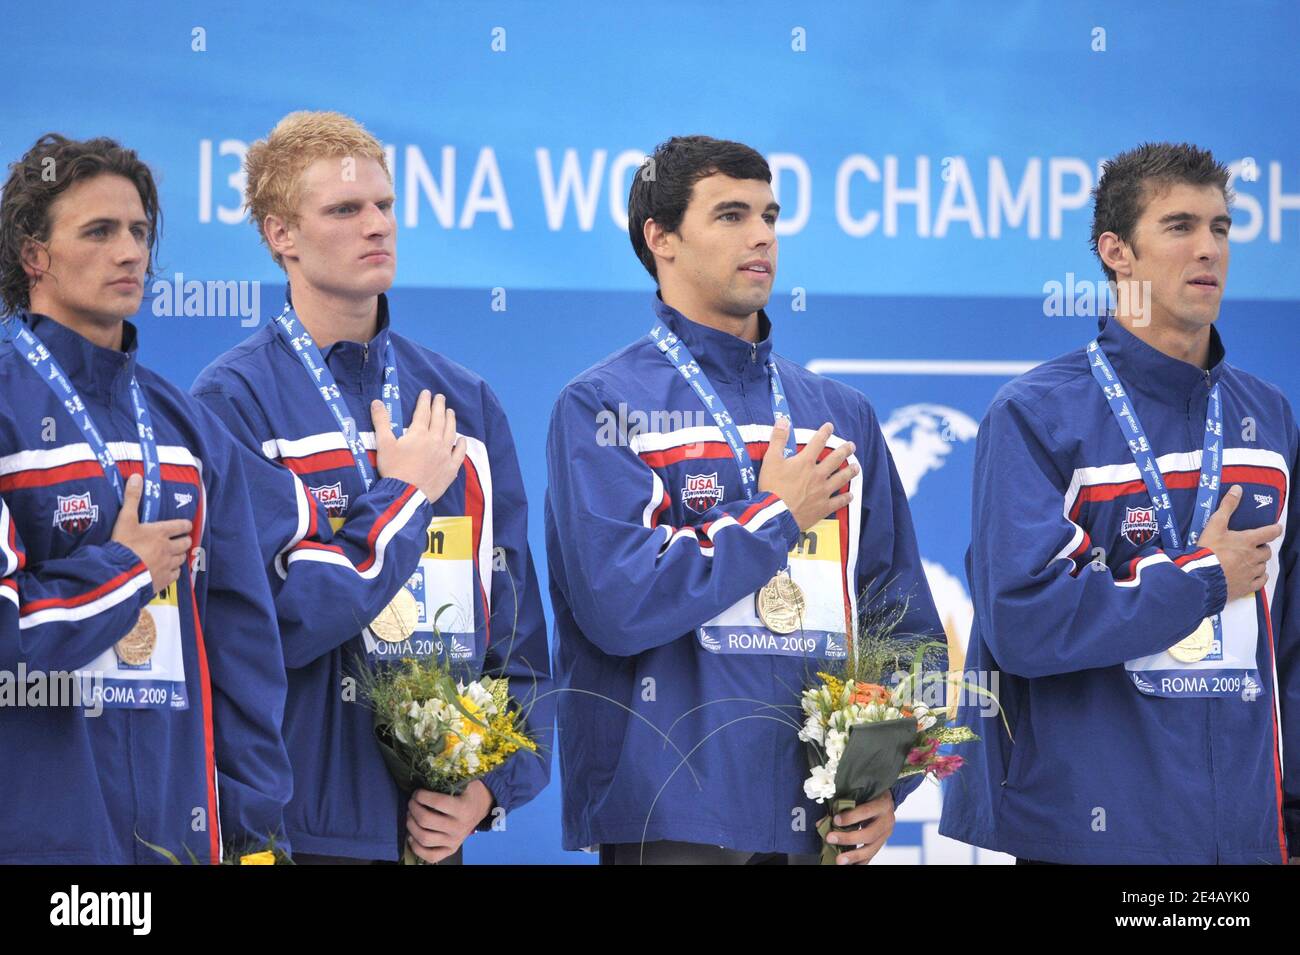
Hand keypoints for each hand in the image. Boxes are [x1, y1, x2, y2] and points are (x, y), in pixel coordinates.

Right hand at [111, 474, 192, 591]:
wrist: (118, 573)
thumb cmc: (122, 544)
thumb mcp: (125, 519)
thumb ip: (132, 498)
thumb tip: (136, 477)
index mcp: (161, 532)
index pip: (182, 526)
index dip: (185, 525)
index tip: (185, 526)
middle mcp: (168, 548)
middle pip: (185, 543)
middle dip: (184, 541)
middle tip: (180, 540)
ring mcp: (167, 565)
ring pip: (181, 559)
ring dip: (179, 556)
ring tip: (173, 554)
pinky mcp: (163, 580)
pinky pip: (175, 575)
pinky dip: (173, 572)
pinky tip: (167, 570)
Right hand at [374, 390, 466, 503]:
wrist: (406, 494)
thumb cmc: (393, 469)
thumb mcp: (383, 444)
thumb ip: (381, 421)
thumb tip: (376, 401)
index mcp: (419, 433)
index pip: (423, 412)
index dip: (424, 401)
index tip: (427, 393)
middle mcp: (435, 441)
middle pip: (439, 419)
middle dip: (439, 406)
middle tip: (441, 398)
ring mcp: (445, 454)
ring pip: (450, 432)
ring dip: (451, 420)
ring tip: (451, 412)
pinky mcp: (450, 468)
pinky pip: (459, 453)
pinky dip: (462, 445)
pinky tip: (462, 439)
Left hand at [405, 780, 493, 862]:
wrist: (482, 807)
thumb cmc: (469, 791)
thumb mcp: (465, 779)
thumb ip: (451, 773)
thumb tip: (430, 765)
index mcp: (463, 808)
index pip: (436, 802)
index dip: (421, 796)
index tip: (417, 792)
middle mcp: (459, 827)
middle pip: (426, 820)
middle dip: (413, 808)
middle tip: (411, 802)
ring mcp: (454, 841)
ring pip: (424, 838)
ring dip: (411, 825)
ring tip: (410, 816)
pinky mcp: (451, 850)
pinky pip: (430, 856)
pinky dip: (416, 847)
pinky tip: (412, 836)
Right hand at [757, 420, 856, 530]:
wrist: (776, 514)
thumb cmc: (772, 487)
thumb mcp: (770, 460)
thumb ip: (778, 439)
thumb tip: (783, 421)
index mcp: (805, 462)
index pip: (817, 442)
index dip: (824, 432)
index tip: (830, 426)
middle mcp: (818, 474)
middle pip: (835, 459)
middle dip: (844, 450)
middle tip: (851, 446)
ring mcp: (823, 491)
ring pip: (841, 478)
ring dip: (850, 472)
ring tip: (856, 467)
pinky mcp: (823, 507)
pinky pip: (838, 501)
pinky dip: (845, 498)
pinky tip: (850, 495)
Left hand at [825, 790, 894, 864]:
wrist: (886, 801)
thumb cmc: (870, 796)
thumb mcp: (860, 796)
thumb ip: (842, 808)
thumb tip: (822, 824)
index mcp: (881, 804)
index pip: (866, 811)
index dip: (850, 817)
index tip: (835, 820)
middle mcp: (886, 820)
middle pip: (869, 834)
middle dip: (848, 838)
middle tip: (830, 839)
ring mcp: (886, 834)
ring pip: (871, 849)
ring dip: (854, 855)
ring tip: (840, 860)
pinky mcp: (882, 844)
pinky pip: (871, 855)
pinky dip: (860, 861)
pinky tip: (850, 865)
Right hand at [1197, 485, 1281, 601]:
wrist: (1201, 577)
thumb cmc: (1208, 550)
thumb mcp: (1215, 525)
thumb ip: (1227, 507)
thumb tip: (1238, 489)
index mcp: (1248, 541)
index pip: (1270, 533)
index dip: (1275, 529)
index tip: (1276, 528)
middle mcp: (1253, 557)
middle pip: (1266, 551)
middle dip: (1262, 548)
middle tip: (1254, 546)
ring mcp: (1251, 573)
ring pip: (1263, 566)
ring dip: (1259, 562)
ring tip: (1249, 560)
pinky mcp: (1246, 586)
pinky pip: (1260, 581)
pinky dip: (1259, 577)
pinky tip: (1254, 575)